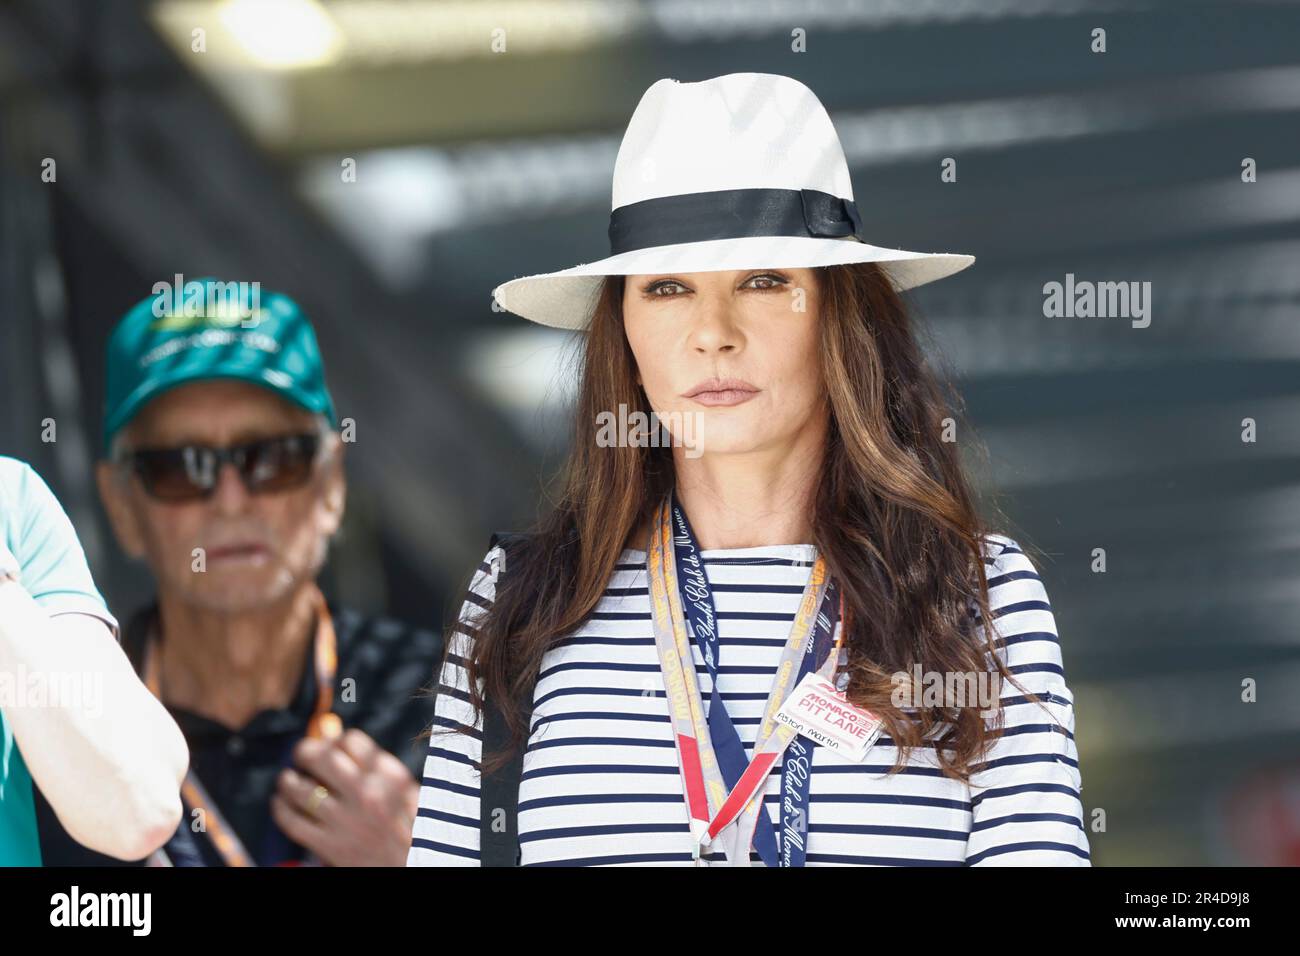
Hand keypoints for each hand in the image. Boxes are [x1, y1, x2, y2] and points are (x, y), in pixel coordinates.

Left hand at [271, 728, 418, 866]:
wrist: (412, 868)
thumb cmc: (408, 829)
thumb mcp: (406, 792)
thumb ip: (376, 767)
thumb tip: (333, 739)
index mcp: (391, 776)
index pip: (351, 741)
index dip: (334, 740)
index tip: (328, 744)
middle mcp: (369, 794)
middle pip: (323, 758)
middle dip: (306, 751)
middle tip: (301, 753)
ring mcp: (348, 821)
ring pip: (302, 788)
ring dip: (288, 780)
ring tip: (287, 779)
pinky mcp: (331, 847)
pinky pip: (293, 821)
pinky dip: (280, 808)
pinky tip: (280, 803)